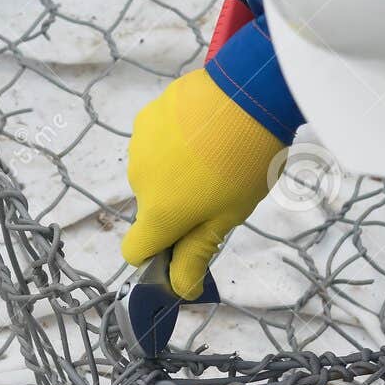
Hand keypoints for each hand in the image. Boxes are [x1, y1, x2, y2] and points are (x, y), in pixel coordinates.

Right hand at [120, 68, 285, 298]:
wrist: (249, 93)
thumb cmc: (245, 163)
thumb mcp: (228, 217)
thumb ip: (198, 255)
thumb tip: (182, 291)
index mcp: (159, 214)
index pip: (135, 251)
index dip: (157, 253)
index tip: (184, 242)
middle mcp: (138, 183)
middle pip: (150, 208)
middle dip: (175, 205)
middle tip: (217, 187)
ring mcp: (139, 147)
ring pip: (152, 172)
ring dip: (172, 171)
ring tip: (213, 152)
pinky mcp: (146, 117)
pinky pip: (154, 141)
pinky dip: (171, 142)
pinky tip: (202, 128)